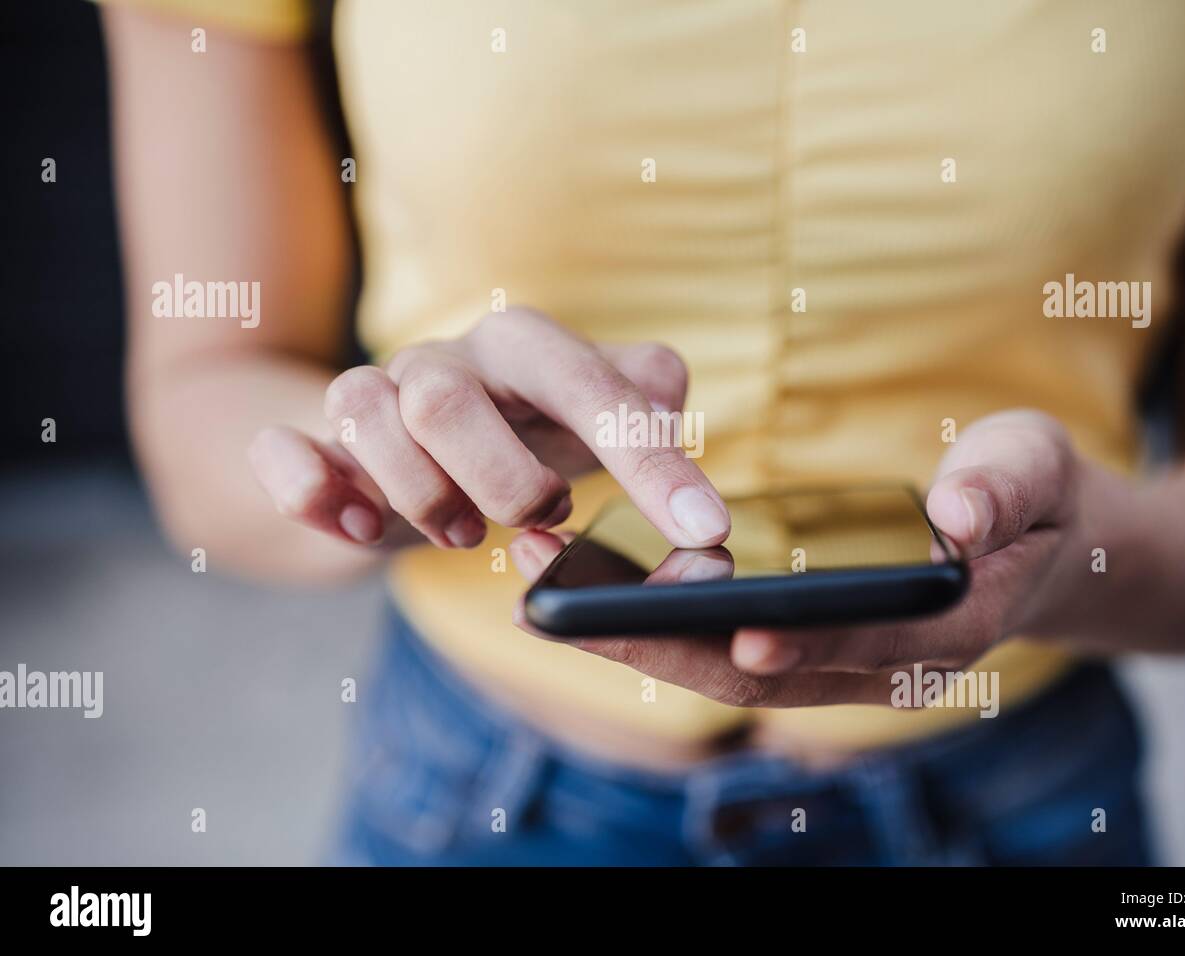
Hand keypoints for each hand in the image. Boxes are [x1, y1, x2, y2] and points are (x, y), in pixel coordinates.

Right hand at [247, 309, 729, 550]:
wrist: (422, 443)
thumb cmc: (529, 432)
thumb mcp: (595, 417)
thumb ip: (645, 404)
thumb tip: (674, 407)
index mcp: (524, 347)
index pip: (588, 385)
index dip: (647, 458)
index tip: (704, 529)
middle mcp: (443, 360)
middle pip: (445, 397)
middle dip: (501, 480)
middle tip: (540, 518)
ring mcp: (371, 397)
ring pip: (362, 412)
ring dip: (417, 493)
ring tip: (460, 532)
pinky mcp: (315, 446)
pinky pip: (284, 452)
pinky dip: (310, 489)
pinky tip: (358, 525)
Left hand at [510, 409, 1088, 706]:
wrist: (1041, 545)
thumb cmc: (1033, 497)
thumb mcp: (1035, 466)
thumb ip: (1004, 486)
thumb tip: (955, 513)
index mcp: (944, 626)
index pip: (859, 647)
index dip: (798, 640)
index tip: (729, 627)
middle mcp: (878, 666)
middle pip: (757, 673)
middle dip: (654, 643)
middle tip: (554, 601)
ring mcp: (834, 665)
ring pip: (721, 669)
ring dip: (629, 635)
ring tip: (536, 583)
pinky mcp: (801, 646)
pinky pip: (716, 645)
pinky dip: (649, 621)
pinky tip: (584, 584)